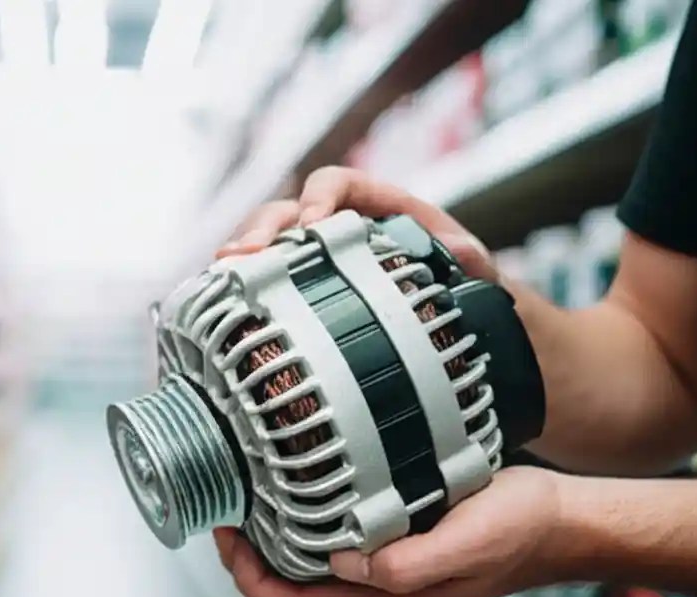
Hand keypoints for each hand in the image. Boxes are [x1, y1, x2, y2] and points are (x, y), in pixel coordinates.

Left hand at [213, 466, 567, 596]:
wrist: (564, 519)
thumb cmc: (523, 532)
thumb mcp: (466, 542)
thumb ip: (405, 561)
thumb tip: (342, 563)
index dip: (249, 578)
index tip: (225, 537)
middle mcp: (382, 586)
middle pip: (293, 584)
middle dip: (250, 554)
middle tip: (226, 509)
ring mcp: (390, 562)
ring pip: (313, 559)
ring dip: (277, 533)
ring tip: (251, 492)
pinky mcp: (401, 534)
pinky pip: (341, 533)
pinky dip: (312, 514)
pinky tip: (304, 482)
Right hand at [219, 166, 497, 282]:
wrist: (453, 314)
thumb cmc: (458, 279)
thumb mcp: (472, 265)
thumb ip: (469, 254)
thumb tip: (462, 250)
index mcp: (372, 204)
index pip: (337, 182)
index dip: (319, 196)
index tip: (312, 221)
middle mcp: (335, 224)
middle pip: (287, 211)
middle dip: (263, 228)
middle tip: (245, 254)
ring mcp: (311, 257)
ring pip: (267, 243)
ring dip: (242, 254)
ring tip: (224, 272)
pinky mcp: (298, 288)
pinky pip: (264, 278)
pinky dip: (243, 283)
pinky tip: (226, 298)